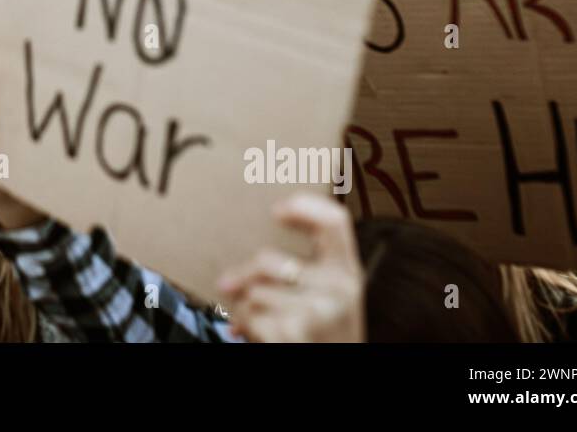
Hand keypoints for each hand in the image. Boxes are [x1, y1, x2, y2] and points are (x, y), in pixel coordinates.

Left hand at [216, 194, 363, 342]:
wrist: (339, 370)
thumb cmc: (326, 332)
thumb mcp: (333, 296)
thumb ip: (313, 267)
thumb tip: (267, 227)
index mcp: (349, 272)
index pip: (336, 221)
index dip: (305, 206)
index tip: (276, 210)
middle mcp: (339, 288)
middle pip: (268, 260)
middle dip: (242, 275)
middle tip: (227, 284)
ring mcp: (318, 311)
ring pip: (253, 291)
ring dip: (246, 307)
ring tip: (260, 320)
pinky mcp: (294, 332)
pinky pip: (248, 315)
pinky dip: (244, 325)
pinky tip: (257, 334)